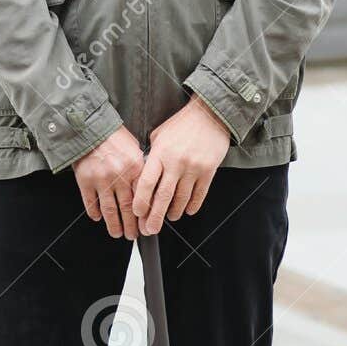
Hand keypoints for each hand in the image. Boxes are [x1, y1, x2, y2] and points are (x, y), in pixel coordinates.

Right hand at [73, 125, 145, 239]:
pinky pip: (91, 203)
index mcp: (135, 168)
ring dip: (114, 225)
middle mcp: (119, 177)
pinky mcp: (85, 181)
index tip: (147, 227)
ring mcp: (101, 180)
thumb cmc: (113, 136)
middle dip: (131, 226)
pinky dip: (95, 213)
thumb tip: (146, 192)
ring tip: (117, 233)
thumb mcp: (135, 149)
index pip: (143, 199)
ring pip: (109, 211)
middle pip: (127, 209)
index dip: (145, 217)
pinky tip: (99, 218)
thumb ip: (140, 170)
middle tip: (133, 235)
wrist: (89, 127)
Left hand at [132, 95, 229, 234]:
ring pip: (182, 199)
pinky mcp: (209, 171)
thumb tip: (142, 177)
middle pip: (163, 197)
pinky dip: (192, 206)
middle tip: (150, 230)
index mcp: (160, 153)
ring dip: (174, 213)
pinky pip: (199, 195)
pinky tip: (186, 211)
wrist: (210, 115)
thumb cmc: (181, 124)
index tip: (137, 213)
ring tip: (169, 218)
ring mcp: (194, 168)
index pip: (146, 183)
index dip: (141, 201)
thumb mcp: (159, 135)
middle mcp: (176, 163)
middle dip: (155, 217)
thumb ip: (151, 156)